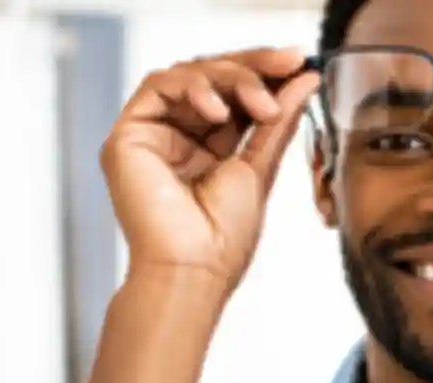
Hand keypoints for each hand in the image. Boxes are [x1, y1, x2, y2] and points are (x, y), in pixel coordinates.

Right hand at [100, 48, 319, 291]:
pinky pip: (158, 86)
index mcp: (209, 147)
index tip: (299, 62)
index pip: (235, 93)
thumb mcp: (261, 167)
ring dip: (232, 79)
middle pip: (212, 76)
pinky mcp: (129, 135)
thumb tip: (303, 79)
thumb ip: (278, 121)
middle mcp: (178, 137)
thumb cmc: (223, 240)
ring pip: (189, 74)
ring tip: (262, 107)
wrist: (194, 271)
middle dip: (254, 66)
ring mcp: (153, 135)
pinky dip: (193, 87)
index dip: (265, 73)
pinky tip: (219, 111)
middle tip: (288, 63)